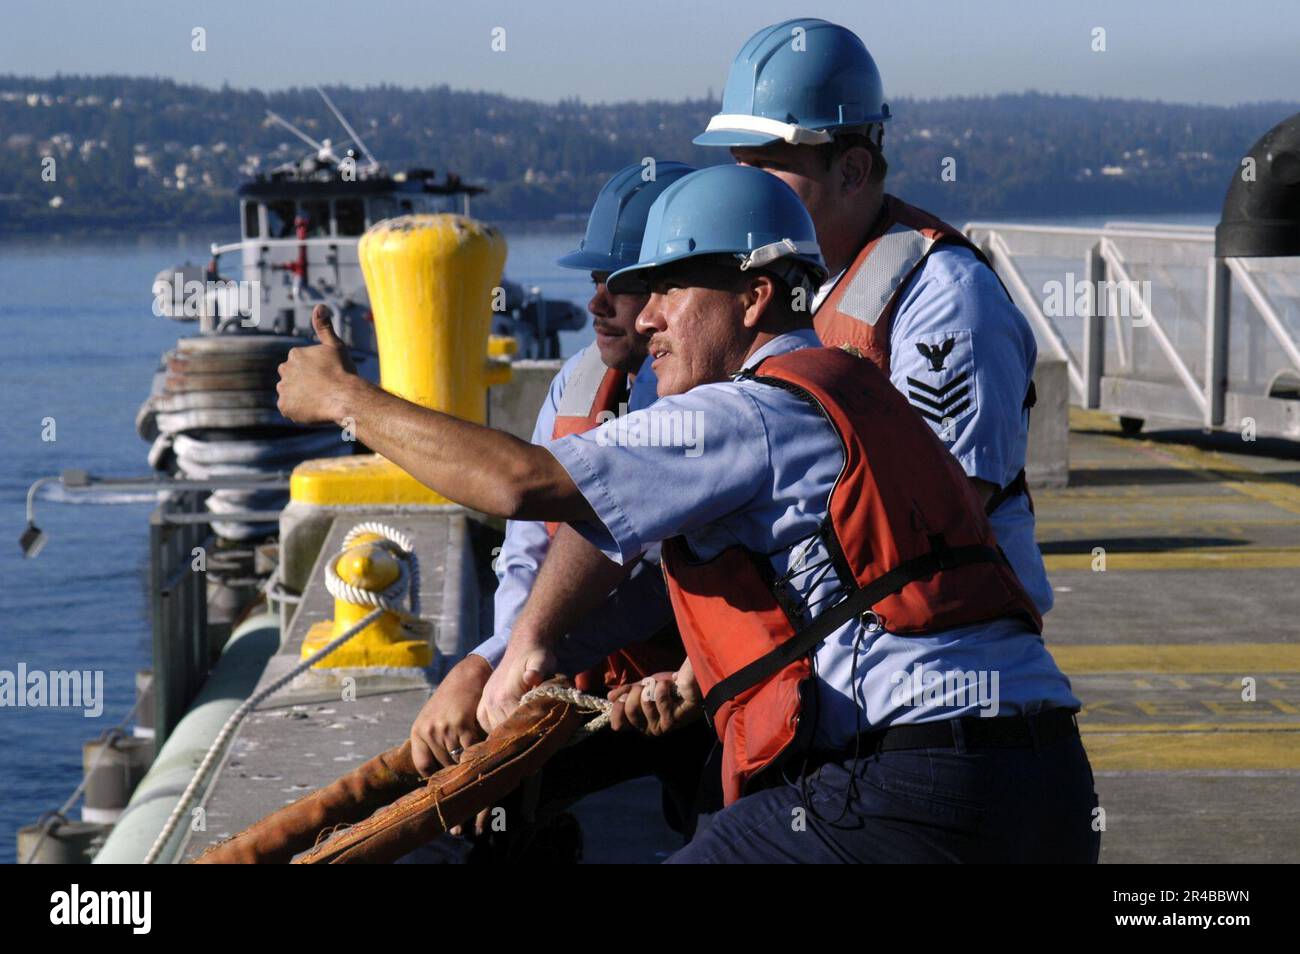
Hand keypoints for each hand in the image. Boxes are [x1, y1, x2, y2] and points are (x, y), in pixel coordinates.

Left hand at [276, 304, 359, 424]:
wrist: (344, 397)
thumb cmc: (343, 371)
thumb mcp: (336, 346)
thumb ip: (324, 327)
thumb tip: (320, 306)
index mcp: (295, 354)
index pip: (301, 364)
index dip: (315, 371)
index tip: (328, 376)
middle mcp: (285, 370)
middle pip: (292, 377)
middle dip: (304, 383)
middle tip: (324, 389)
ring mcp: (283, 389)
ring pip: (291, 393)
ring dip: (301, 397)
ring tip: (320, 400)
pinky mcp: (285, 406)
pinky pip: (289, 409)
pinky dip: (299, 410)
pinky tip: (314, 409)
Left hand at [409, 654, 491, 774]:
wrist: (468, 675)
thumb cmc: (453, 698)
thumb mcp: (434, 718)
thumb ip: (433, 741)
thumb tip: (442, 774)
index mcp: (418, 732)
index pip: (424, 766)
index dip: (437, 775)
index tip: (449, 776)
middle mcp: (428, 732)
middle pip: (444, 765)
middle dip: (457, 766)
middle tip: (469, 765)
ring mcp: (444, 729)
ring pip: (458, 759)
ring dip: (469, 760)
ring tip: (477, 758)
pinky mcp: (462, 725)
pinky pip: (471, 749)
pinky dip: (478, 751)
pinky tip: (484, 747)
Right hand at [476, 640, 557, 732]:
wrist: (525, 645)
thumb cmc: (537, 656)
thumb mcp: (542, 661)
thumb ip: (538, 671)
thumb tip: (531, 677)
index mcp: (505, 696)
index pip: (514, 730)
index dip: (527, 736)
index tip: (539, 738)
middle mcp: (492, 702)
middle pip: (503, 733)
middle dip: (517, 738)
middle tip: (533, 741)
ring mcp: (486, 701)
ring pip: (493, 730)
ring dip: (506, 734)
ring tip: (522, 737)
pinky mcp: (484, 701)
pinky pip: (485, 723)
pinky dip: (495, 728)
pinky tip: (508, 729)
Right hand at [607, 658, 700, 736]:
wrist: (691, 681)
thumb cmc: (669, 686)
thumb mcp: (642, 687)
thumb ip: (626, 693)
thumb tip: (610, 698)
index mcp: (641, 723)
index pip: (619, 724)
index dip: (617, 708)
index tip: (622, 696)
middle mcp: (651, 729)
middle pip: (630, 710)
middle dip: (636, 691)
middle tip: (646, 686)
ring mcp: (663, 726)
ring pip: (644, 703)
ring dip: (652, 688)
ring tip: (662, 686)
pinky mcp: (675, 718)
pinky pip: (659, 699)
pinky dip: (663, 687)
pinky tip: (672, 687)